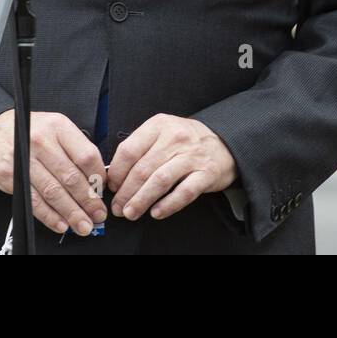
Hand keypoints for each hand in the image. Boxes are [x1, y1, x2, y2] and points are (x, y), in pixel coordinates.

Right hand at [0, 110, 106, 234]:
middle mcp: (42, 141)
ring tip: (83, 224)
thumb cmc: (25, 130)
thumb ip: (73, 148)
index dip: (98, 178)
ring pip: (54, 192)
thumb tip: (95, 176)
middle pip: (71, 177)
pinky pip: (34, 200)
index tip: (103, 191)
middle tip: (98, 214)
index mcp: (58, 127)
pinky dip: (49, 216)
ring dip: (71, 212)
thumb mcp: (53, 127)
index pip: (86, 155)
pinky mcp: (10, 176)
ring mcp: (24, 159)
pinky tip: (60, 223)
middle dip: (88, 201)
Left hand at [107, 114, 236, 221]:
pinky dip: (168, 205)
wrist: (224, 144)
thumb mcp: (162, 132)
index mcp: (159, 125)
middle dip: (126, 192)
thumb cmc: (185, 141)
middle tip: (118, 207)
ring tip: (131, 212)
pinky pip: (184, 192)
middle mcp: (175, 137)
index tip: (112, 187)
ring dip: (142, 200)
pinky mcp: (207, 173)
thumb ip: (141, 148)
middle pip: (142, 169)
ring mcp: (192, 155)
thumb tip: (115, 175)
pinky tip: (156, 213)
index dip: (117, 172)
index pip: (129, 150)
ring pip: (160, 181)